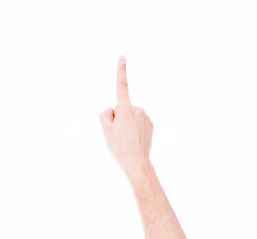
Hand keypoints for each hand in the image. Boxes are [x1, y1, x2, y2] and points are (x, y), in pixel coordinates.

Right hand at [100, 56, 152, 178]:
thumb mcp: (106, 131)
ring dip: (128, 124)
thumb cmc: (121, 148)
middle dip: (119, 117)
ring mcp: (145, 116)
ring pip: (131, 116)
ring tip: (127, 139)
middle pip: (123, 108)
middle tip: (119, 134)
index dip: (121, 71)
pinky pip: (139, 122)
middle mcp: (137, 110)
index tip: (122, 57)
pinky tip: (135, 139)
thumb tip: (113, 110)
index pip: (121, 87)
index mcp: (125, 110)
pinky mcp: (150, 124)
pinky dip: (135, 128)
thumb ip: (105, 115)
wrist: (137, 163)